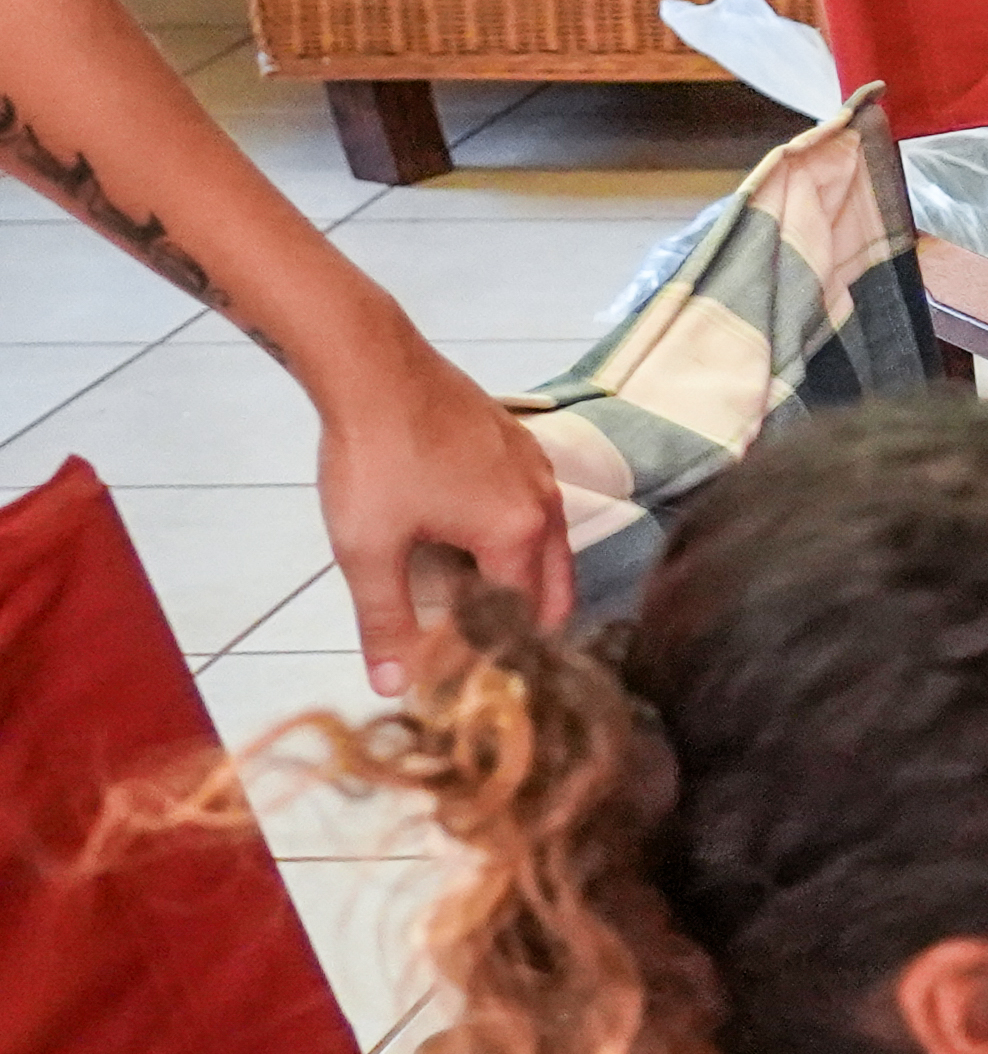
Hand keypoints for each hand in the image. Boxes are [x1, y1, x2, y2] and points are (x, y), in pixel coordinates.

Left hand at [307, 319, 574, 694]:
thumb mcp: (367, 549)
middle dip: (527, 624)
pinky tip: (472, 539)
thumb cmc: (373, 460)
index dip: (498, 652)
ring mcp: (537, 468)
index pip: (524, 615)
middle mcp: (543, 503)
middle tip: (485, 652)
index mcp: (517, 534)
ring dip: (523, 579)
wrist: (373, 367)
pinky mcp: (520, 444)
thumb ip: (385, 622)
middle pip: (554, 584)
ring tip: (476, 602)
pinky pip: (532, 507)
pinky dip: (516, 538)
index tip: (471, 676)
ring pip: (548, 544)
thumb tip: (395, 686)